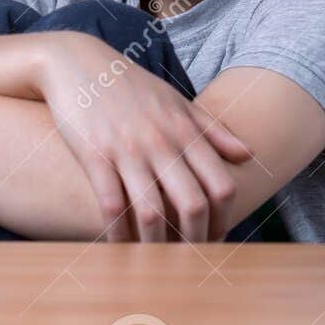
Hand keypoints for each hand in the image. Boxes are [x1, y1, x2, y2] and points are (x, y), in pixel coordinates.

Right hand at [33, 31, 253, 242]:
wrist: (76, 62)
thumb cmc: (129, 85)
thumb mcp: (176, 101)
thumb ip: (212, 129)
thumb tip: (248, 154)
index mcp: (185, 130)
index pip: (221, 185)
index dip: (224, 220)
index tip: (217, 238)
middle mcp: (161, 142)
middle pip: (193, 205)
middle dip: (196, 243)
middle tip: (191, 262)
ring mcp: (127, 150)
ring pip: (152, 213)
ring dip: (158, 246)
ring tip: (157, 261)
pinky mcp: (94, 155)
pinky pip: (111, 205)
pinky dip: (118, 233)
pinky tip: (120, 246)